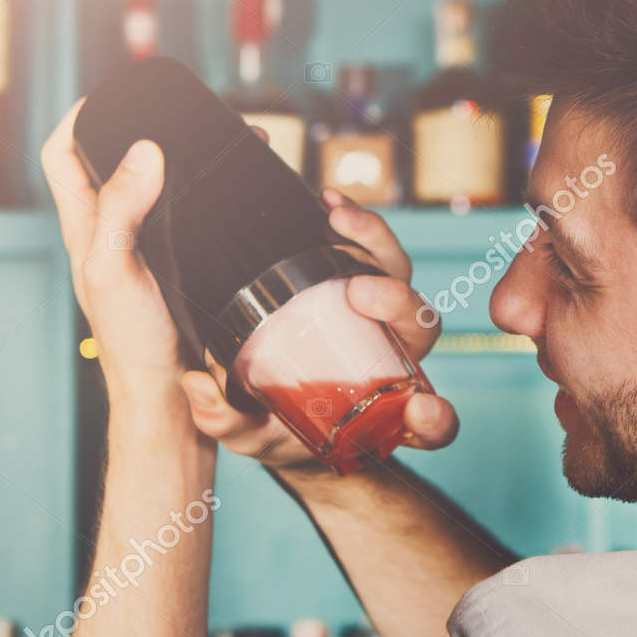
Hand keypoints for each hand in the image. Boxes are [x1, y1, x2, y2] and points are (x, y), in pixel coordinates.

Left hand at [40, 99, 184, 413]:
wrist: (169, 391)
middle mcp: (109, 232)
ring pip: (151, 189)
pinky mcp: (175, 266)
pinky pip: (184, 218)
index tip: (110, 95)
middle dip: (134, 129)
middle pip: (108, 163)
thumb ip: (121, 209)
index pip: (60, 153)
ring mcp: (143, 250)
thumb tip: (144, 152)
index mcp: (83, 226)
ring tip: (215, 140)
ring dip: (176, 161)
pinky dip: (204, 196)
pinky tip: (232, 192)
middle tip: (172, 112)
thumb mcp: (116, 267)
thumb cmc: (132, 340)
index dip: (76, 117)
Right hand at [181, 190, 459, 471]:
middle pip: (420, 324)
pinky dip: (354, 224)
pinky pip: (369, 248)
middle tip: (360, 290)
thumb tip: (200, 386)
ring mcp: (380, 316)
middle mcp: (395, 359)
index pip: (432, 422)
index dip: (435, 419)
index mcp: (385, 411)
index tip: (419, 411)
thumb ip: (227, 420)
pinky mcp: (359, 280)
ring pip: (399, 274)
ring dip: (376, 241)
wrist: (273, 394)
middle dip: (400, 303)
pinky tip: (327, 203)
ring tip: (337, 217)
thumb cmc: (276, 428)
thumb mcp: (248, 433)